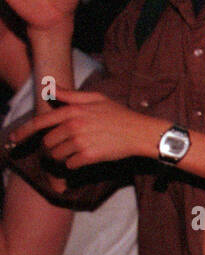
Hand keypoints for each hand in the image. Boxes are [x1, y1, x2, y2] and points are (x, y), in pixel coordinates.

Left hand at [6, 88, 158, 166]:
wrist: (140, 132)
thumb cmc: (119, 114)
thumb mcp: (96, 98)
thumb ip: (71, 95)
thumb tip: (51, 89)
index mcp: (72, 111)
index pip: (39, 122)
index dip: (23, 132)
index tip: (13, 139)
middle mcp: (73, 126)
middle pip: (47, 143)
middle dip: (52, 147)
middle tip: (64, 147)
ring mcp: (80, 142)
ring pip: (56, 155)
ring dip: (62, 157)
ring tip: (76, 152)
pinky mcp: (88, 156)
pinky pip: (69, 165)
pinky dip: (74, 164)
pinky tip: (85, 158)